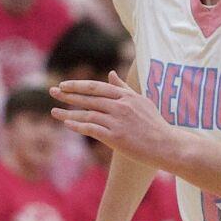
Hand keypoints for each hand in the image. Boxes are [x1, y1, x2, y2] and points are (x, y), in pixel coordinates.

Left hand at [50, 69, 176, 165]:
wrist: (168, 146)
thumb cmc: (156, 125)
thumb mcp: (142, 101)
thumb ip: (124, 88)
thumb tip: (111, 73)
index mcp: (126, 97)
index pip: (97, 87)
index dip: (78, 85)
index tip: (64, 85)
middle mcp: (121, 106)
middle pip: (89, 98)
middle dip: (68, 95)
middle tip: (52, 92)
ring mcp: (118, 122)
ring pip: (87, 114)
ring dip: (69, 112)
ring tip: (54, 111)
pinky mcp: (116, 138)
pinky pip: (92, 129)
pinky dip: (78, 126)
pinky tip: (67, 124)